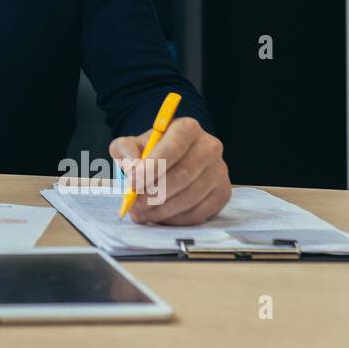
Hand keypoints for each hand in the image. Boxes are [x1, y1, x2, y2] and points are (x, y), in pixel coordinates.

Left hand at [108, 117, 230, 224]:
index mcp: (187, 128)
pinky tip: (159, 217)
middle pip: (183, 174)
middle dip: (155, 193)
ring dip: (163, 209)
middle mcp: (209, 147)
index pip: (173, 148)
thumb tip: (131, 168)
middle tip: (135, 204)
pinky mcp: (223, 193)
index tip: (132, 184)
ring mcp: (219, 171)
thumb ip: (125, 150)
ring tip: (142, 213)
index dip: (152, 168)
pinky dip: (176, 219)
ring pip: (191, 196)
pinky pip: (200, 212)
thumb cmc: (151, 151)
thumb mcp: (131, 144)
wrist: (172, 159)